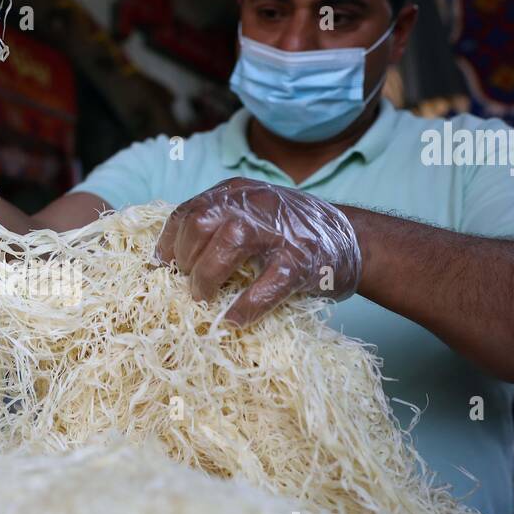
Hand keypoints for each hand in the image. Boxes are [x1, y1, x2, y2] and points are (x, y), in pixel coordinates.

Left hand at [153, 177, 361, 324]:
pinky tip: (234, 320)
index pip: (189, 211)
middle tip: (189, 285)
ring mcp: (281, 231)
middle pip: (202, 222)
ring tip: (204, 299)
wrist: (352, 239)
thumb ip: (218, 224)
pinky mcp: (303, 261)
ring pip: (230, 243)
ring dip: (208, 276)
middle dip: (186, 259)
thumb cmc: (291, 233)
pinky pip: (268, 284)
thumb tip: (171, 259)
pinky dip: (246, 306)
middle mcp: (257, 204)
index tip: (161, 267)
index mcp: (237, 193)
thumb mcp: (252, 213)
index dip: (169, 242)